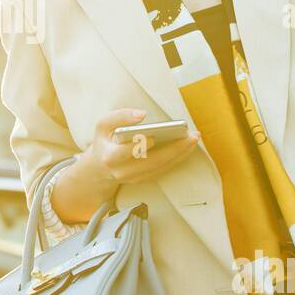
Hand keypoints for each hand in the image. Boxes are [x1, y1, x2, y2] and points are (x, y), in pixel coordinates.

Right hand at [85, 108, 201, 185]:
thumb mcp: (102, 125)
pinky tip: (188, 147)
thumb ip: (119, 116)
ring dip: (180, 154)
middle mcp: (123, 171)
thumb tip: (142, 114)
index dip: (139, 146)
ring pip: (161, 167)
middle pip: (152, 162)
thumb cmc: (104, 141)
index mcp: (110, 157)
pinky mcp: (144, 179)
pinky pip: (164, 170)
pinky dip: (177, 159)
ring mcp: (135, 178)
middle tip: (191, 136)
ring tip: (194, 139)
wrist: (100, 167)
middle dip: (174, 149)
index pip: (125, 153)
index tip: (153, 137)